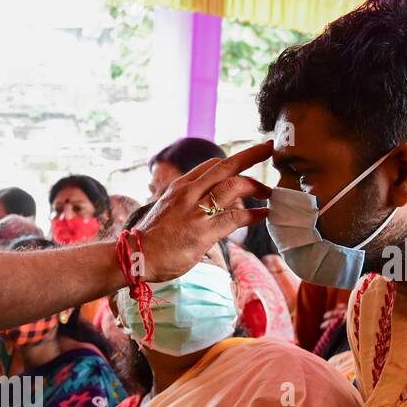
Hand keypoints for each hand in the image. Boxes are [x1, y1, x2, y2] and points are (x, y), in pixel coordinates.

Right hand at [136, 141, 271, 281]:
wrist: (137, 256)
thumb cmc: (152, 238)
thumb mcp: (166, 209)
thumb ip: (185, 202)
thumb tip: (202, 203)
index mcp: (180, 187)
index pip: (211, 165)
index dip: (232, 162)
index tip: (245, 161)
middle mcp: (189, 193)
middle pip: (226, 167)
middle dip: (251, 155)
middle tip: (268, 149)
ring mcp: (197, 211)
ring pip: (234, 187)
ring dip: (256, 186)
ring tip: (268, 192)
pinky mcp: (204, 231)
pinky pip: (236, 217)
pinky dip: (254, 214)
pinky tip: (263, 215)